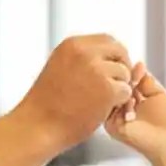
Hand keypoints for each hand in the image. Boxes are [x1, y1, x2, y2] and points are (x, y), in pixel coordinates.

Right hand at [13, 35, 135, 152]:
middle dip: (122, 67)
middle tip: (116, 84)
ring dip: (119, 87)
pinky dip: (120, 102)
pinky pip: (126, 91)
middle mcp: (85, 52)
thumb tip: (105, 56)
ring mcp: (97, 70)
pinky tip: (104, 109)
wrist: (38, 126)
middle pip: (120, 51)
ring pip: (125, 73)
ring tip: (102, 100)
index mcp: (72, 45)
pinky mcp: (107, 89)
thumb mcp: (60, 67)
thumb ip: (81, 58)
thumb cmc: (47, 105)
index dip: (114, 55)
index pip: (107, 40)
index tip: (113, 68)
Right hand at [105, 62, 165, 161]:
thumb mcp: (159, 93)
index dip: (130, 72)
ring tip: (136, 95)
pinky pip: (109, 107)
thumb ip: (146, 79)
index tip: (137, 66)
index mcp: (135, 100)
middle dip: (125, 79)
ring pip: (111, 95)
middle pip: (116, 86)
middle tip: (134, 79)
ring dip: (124, 91)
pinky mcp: (111, 125)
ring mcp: (116, 117)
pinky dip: (122, 102)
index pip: (126, 81)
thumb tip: (137, 64)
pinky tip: (133, 104)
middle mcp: (123, 108)